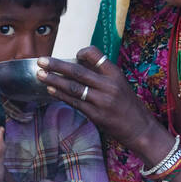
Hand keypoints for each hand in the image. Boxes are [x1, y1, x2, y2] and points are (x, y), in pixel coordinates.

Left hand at [36, 46, 156, 147]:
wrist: (140, 128)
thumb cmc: (128, 104)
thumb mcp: (120, 83)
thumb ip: (101, 74)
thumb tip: (77, 63)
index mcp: (115, 73)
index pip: (95, 55)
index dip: (82, 52)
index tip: (73, 54)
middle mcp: (109, 85)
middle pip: (78, 71)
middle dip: (57, 65)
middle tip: (41, 60)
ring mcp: (102, 101)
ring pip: (73, 87)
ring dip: (54, 80)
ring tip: (40, 74)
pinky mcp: (96, 115)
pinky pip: (74, 103)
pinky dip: (60, 95)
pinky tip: (50, 90)